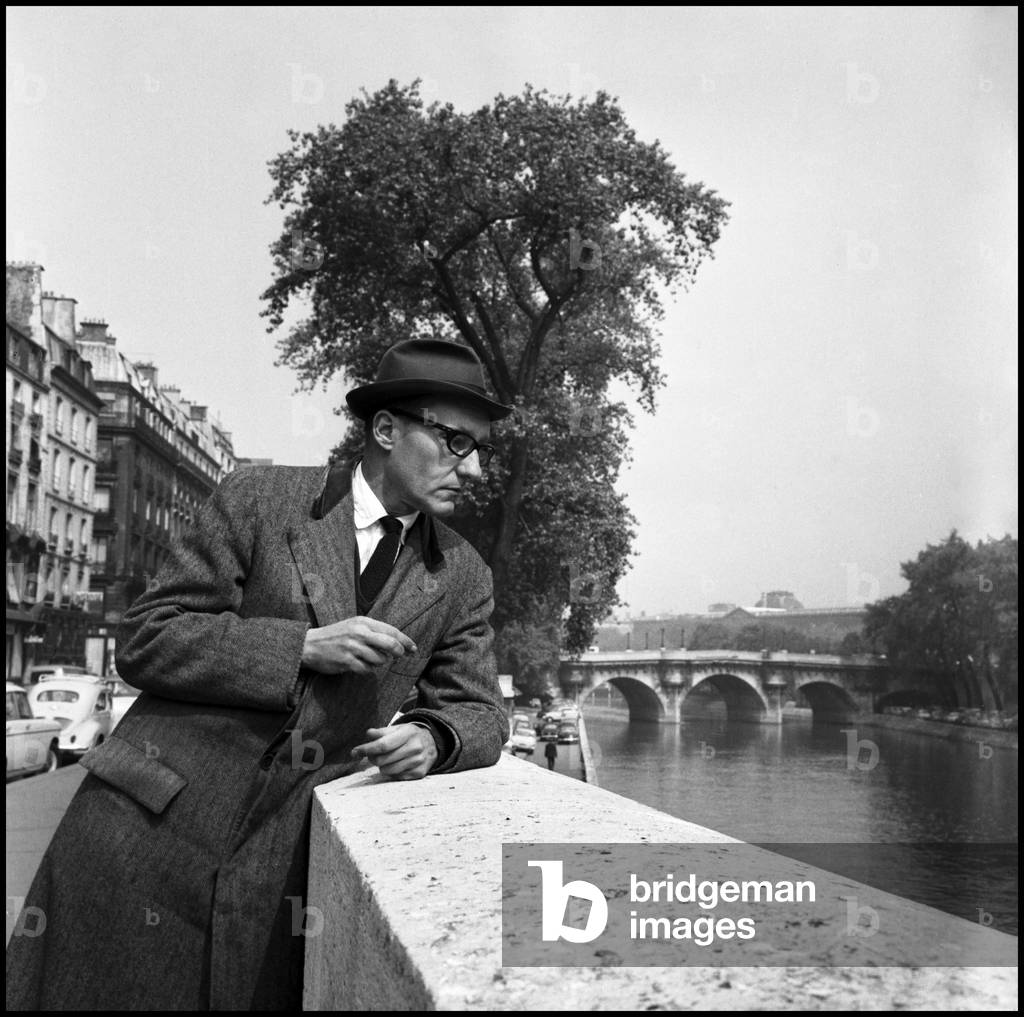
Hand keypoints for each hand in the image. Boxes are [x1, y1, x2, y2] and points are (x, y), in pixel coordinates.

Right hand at [301, 616, 415, 674]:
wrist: (310, 645)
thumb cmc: (336, 635)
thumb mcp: (354, 626)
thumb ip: (374, 631)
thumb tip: (397, 643)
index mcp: (363, 622)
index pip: (392, 631)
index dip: (405, 641)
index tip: (414, 648)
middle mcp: (359, 633)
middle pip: (390, 644)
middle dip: (399, 652)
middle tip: (399, 656)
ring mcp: (353, 647)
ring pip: (380, 659)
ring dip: (379, 662)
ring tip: (368, 658)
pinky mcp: (347, 661)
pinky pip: (367, 669)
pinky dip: (367, 669)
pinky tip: (360, 665)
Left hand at [351, 725, 437, 779]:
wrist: (432, 744)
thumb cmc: (409, 736)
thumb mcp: (397, 729)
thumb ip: (381, 732)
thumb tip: (368, 734)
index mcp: (408, 733)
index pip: (383, 745)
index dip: (367, 749)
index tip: (355, 752)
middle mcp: (415, 747)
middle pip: (383, 760)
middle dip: (372, 759)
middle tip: (373, 755)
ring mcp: (418, 761)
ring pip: (387, 771)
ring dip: (382, 766)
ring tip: (387, 759)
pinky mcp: (419, 773)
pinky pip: (396, 777)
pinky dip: (392, 772)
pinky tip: (397, 764)